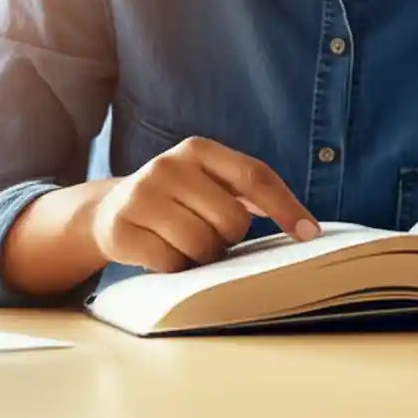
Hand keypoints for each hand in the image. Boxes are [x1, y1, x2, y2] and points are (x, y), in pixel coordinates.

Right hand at [91, 137, 318, 273]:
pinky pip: (171, 263)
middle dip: (229, 238)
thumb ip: (247, 192)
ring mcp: (141, 196)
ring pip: (202, 244)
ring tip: (185, 245)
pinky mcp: (121, 229)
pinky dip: (176, 267)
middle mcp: (168, 166)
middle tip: (210, 235)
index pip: (254, 176)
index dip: (286, 206)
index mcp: (198, 150)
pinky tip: (162, 253)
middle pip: (232, 220)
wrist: (108, 211)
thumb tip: (304, 225)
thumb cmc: (176, 201)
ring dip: (203, 256)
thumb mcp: (207, 182)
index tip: (309, 233)